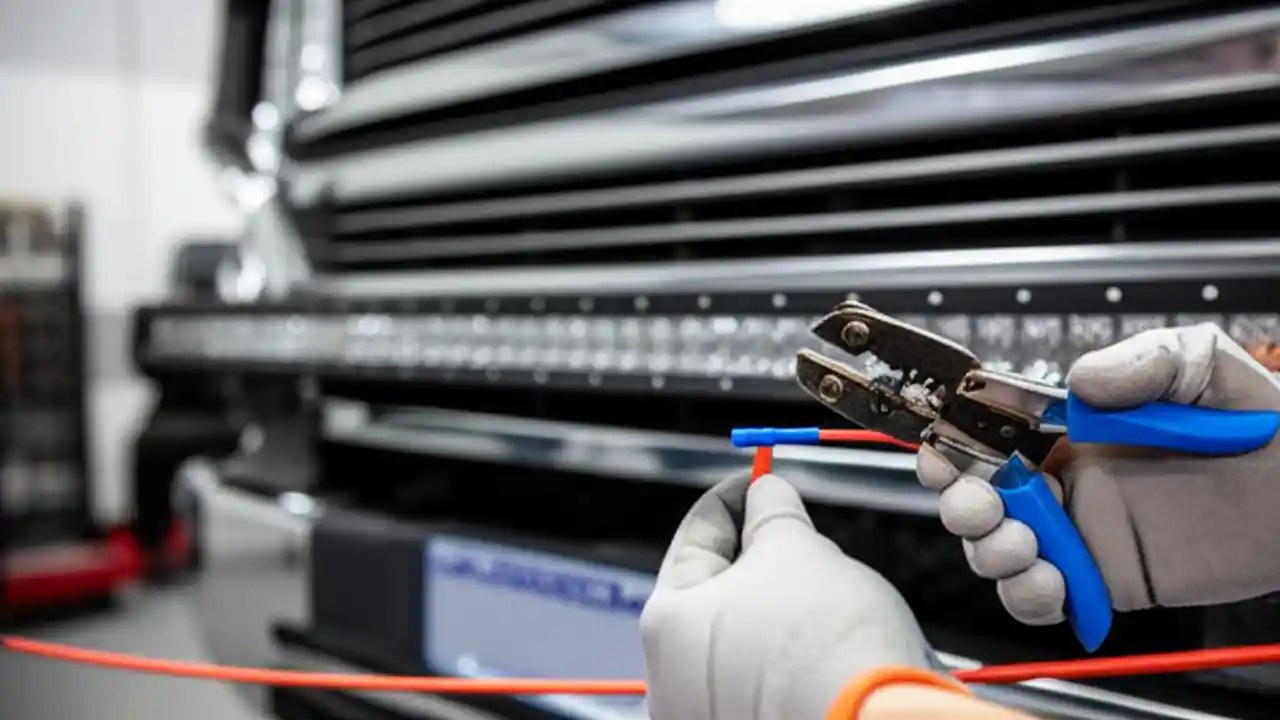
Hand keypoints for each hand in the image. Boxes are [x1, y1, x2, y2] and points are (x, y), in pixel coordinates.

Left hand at [640, 473, 931, 719]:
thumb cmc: (827, 645)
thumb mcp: (797, 551)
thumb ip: (772, 514)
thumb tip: (765, 493)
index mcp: (666, 624)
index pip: (696, 535)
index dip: (734, 498)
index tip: (760, 479)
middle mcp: (674, 678)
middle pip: (717, 588)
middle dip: (760, 552)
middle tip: (799, 528)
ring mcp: (710, 712)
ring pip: (744, 632)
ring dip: (780, 602)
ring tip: (828, 592)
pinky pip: (768, 674)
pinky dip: (793, 650)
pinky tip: (831, 639)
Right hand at [917, 323, 1279, 625]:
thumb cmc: (1258, 420)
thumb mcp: (1198, 364)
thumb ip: (1141, 362)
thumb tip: (1080, 382)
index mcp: (1070, 435)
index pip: (987, 438)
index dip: (952, 445)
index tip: (941, 448)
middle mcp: (1066, 486)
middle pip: (976, 500)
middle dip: (959, 504)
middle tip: (978, 503)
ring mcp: (1082, 536)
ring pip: (998, 553)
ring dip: (992, 553)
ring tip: (1027, 546)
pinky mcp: (1106, 581)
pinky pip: (1046, 600)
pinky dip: (1031, 598)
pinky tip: (1051, 583)